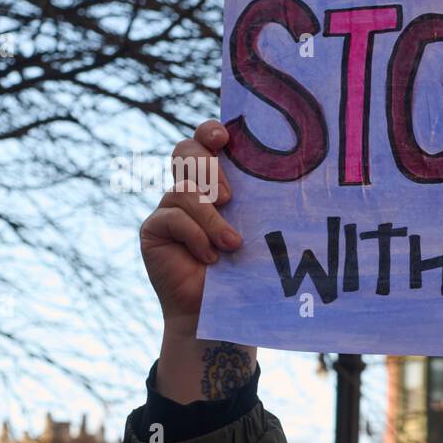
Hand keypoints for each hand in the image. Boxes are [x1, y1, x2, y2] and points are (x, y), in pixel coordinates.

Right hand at [139, 119, 239, 337]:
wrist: (221, 311)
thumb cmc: (247, 269)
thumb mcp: (258, 229)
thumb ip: (257, 202)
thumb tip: (288, 176)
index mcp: (219, 181)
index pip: (207, 142)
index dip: (210, 131)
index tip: (224, 138)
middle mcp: (191, 189)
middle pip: (185, 151)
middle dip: (206, 166)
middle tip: (228, 196)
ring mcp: (170, 208)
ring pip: (184, 190)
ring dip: (211, 219)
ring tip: (232, 244)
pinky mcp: (154, 229)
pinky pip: (172, 218)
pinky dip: (196, 236)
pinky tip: (210, 257)